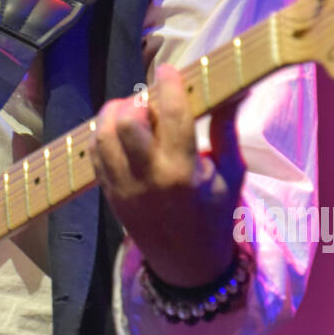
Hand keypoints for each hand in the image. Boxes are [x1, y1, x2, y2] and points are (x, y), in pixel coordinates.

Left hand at [89, 64, 245, 287]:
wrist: (188, 265)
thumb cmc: (215, 215)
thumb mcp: (232, 174)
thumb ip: (226, 129)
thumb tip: (238, 89)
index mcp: (184, 172)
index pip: (172, 116)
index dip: (168, 85)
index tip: (168, 69)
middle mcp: (149, 178)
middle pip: (127, 123)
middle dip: (136, 101)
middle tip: (148, 100)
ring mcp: (123, 188)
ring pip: (103, 137)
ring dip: (113, 115)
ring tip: (131, 112)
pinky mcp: (108, 194)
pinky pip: (96, 155)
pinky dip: (104, 135)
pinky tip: (121, 132)